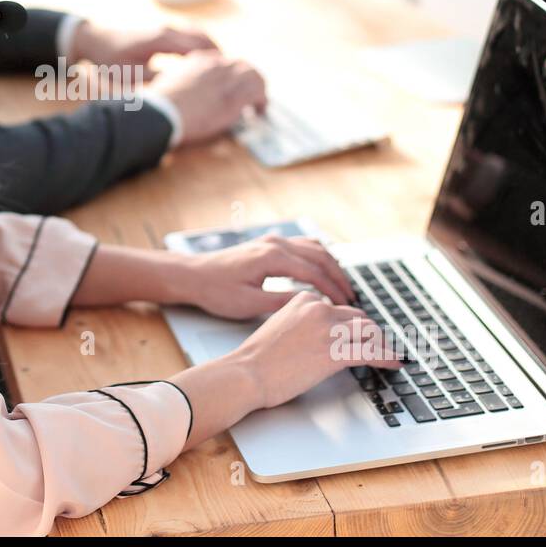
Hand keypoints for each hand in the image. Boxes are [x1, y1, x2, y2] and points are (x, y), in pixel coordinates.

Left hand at [69, 20, 217, 75]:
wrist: (95, 38)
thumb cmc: (110, 59)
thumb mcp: (129, 76)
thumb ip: (152, 81)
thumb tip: (176, 88)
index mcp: (161, 40)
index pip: (197, 47)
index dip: (215, 61)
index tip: (227, 75)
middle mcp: (167, 30)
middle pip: (203, 38)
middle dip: (220, 56)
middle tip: (234, 74)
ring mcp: (166, 28)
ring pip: (199, 34)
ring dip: (213, 49)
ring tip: (226, 68)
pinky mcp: (164, 30)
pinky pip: (191, 35)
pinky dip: (203, 46)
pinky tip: (208, 61)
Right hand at [146, 50, 267, 145]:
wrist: (163, 112)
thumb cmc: (159, 104)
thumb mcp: (167, 83)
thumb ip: (180, 81)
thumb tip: (185, 92)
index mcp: (198, 60)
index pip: (223, 61)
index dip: (231, 74)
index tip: (231, 85)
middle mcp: (215, 65)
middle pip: (242, 64)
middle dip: (248, 78)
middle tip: (250, 94)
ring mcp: (226, 79)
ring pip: (254, 75)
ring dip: (258, 89)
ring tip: (258, 103)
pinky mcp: (235, 97)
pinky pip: (258, 92)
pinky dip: (262, 101)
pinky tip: (259, 111)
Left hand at [182, 235, 356, 318]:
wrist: (193, 275)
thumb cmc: (216, 291)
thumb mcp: (250, 304)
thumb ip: (281, 302)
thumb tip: (311, 305)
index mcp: (272, 257)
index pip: (314, 273)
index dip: (333, 290)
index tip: (346, 305)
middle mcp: (275, 244)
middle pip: (320, 256)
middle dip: (339, 277)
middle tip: (352, 297)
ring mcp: (272, 241)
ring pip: (314, 247)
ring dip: (331, 265)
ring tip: (342, 286)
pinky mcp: (268, 244)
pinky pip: (302, 245)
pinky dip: (318, 257)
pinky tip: (323, 270)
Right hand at [232, 291, 401, 410]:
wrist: (246, 373)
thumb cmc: (258, 357)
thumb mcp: (281, 325)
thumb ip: (303, 321)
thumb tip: (326, 333)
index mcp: (305, 300)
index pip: (342, 308)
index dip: (356, 324)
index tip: (365, 333)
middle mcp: (318, 309)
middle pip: (360, 318)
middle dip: (374, 333)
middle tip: (382, 345)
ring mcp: (327, 330)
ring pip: (370, 332)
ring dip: (384, 344)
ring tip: (392, 354)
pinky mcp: (333, 352)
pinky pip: (370, 352)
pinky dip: (387, 357)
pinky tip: (395, 362)